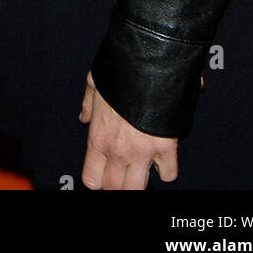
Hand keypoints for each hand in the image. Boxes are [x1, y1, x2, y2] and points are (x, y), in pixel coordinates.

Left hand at [79, 71, 177, 188]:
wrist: (146, 63)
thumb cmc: (118, 71)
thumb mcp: (94, 81)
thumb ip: (87, 102)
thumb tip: (84, 116)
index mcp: (98, 137)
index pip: (92, 179)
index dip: (96, 179)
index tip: (102, 173)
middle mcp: (118, 150)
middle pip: (115, 189)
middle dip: (118, 185)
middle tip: (123, 174)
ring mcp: (142, 152)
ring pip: (138, 188)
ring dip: (139, 182)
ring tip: (141, 171)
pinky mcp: (165, 147)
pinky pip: (169, 173)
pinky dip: (167, 170)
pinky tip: (162, 160)